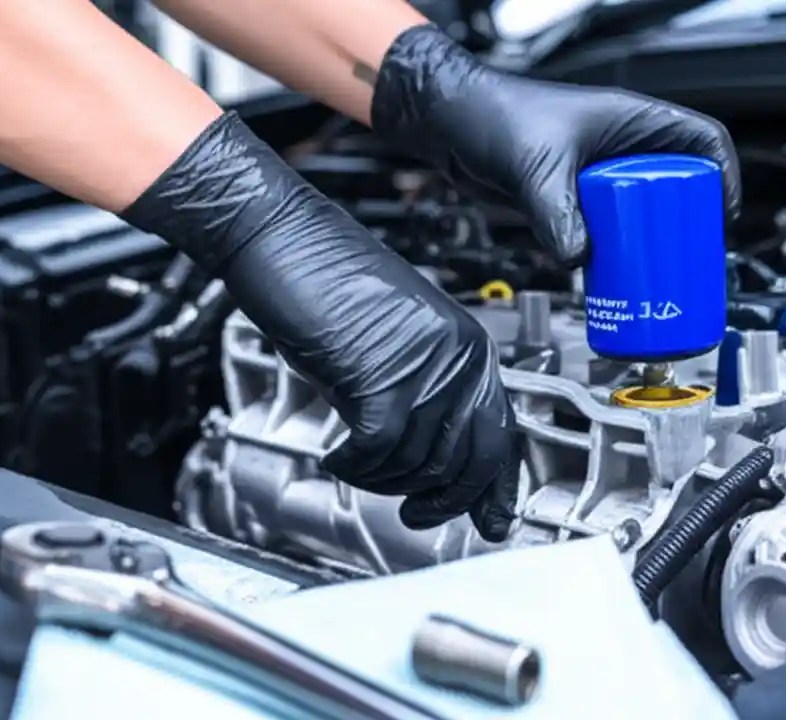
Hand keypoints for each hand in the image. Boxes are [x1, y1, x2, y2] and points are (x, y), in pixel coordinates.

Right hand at [120, 112, 519, 540]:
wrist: (285, 239)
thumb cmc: (329, 280)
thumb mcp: (394, 343)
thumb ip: (420, 394)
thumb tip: (427, 458)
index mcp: (467, 344)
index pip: (500, 434)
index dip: (494, 487)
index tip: (489, 518)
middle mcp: (456, 358)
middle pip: (468, 462)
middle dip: (441, 500)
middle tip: (416, 517)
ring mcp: (422, 371)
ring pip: (417, 464)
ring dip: (383, 481)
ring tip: (356, 466)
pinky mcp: (379, 381)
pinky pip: (376, 455)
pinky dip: (352, 467)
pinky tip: (334, 456)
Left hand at [370, 24, 739, 267]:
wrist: (450, 127)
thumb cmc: (494, 116)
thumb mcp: (537, 168)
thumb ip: (558, 215)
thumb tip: (580, 259)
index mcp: (631, 120)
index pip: (700, 141)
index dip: (722, 177)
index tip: (722, 215)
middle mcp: (620, 147)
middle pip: (677, 186)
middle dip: (688, 224)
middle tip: (692, 258)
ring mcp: (597, 175)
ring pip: (643, 211)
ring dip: (653, 243)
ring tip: (661, 277)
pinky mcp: (573, 200)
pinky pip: (610, 227)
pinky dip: (620, 250)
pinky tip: (617, 275)